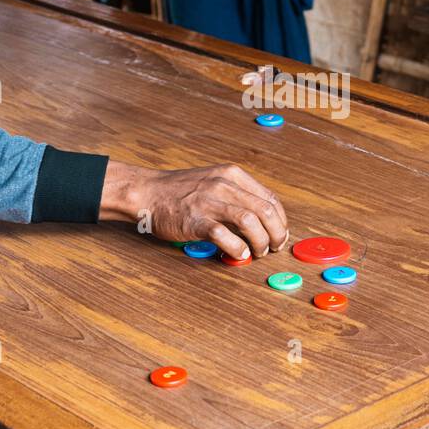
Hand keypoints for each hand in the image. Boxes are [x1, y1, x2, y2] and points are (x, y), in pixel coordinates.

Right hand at [100, 161, 287, 260]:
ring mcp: (209, 201)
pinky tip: (239, 254)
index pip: (270, 198)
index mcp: (232, 174)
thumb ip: (237, 195)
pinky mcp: (195, 220)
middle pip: (265, 211)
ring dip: (260, 242)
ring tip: (258, 252)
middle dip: (276, 234)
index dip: (281, 220)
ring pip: (250, 222)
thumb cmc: (180, 191)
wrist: (147, 192)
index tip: (280, 233)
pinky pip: (224, 236)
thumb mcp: (214, 180)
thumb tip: (263, 219)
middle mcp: (223, 184)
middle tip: (274, 247)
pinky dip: (237, 248)